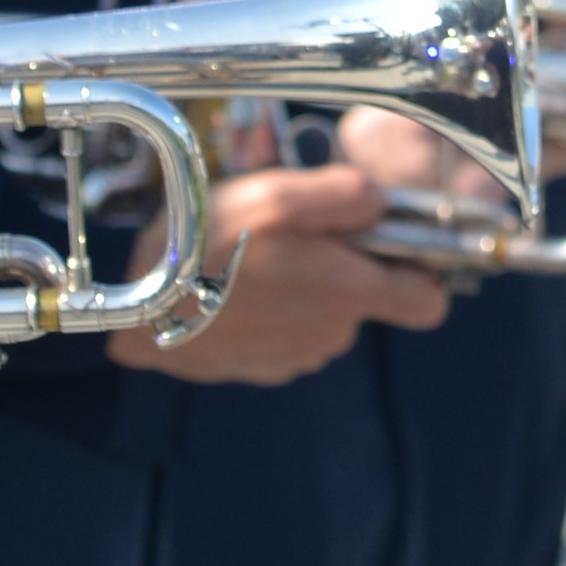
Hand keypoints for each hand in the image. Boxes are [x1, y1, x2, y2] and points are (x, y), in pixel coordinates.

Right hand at [128, 158, 446, 385]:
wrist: (137, 305)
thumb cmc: (208, 244)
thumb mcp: (278, 196)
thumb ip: (346, 195)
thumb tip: (385, 203)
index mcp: (349, 294)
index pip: (428, 304)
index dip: (417, 271)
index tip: (383, 244)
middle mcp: (331, 336)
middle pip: (365, 300)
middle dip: (340, 268)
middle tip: (289, 235)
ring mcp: (294, 359)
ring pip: (322, 316)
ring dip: (300, 289)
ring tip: (249, 258)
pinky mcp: (258, 370)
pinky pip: (284, 336)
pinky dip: (268, 314)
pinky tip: (230, 289)